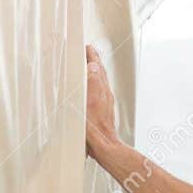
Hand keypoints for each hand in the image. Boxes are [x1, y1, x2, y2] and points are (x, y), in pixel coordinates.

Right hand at [85, 43, 117, 158]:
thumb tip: (93, 66)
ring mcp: (105, 102)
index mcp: (101, 90)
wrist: (103, 145)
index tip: (87, 47)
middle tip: (89, 51)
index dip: (92, 56)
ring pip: (100, 81)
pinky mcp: (103, 110)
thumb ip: (92, 83)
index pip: (97, 67)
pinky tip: (90, 87)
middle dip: (94, 60)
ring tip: (90, 64)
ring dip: (95, 71)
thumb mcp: (90, 102)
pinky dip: (94, 83)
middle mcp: (105, 94)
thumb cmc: (95, 128)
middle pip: (100, 72)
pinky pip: (99, 91)